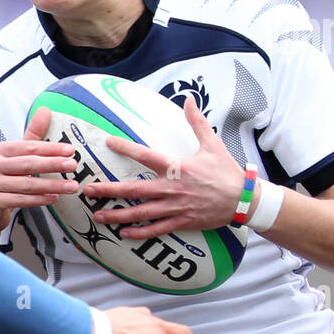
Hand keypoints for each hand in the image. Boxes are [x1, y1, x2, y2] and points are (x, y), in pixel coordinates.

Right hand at [0, 106, 80, 240]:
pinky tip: (54, 197)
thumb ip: (32, 137)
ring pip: (27, 184)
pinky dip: (39, 199)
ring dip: (52, 185)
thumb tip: (45, 110)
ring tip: (71, 186)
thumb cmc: (5, 180)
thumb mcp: (17, 157)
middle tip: (73, 165)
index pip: (28, 147)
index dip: (51, 148)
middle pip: (28, 164)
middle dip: (53, 164)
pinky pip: (21, 200)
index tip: (70, 150)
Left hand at [81, 96, 245, 238]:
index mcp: (177, 167)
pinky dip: (139, 233)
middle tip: (88, 190)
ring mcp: (175, 207)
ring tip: (98, 216)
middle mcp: (171, 188)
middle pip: (134, 190)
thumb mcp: (212, 144)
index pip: (146, 155)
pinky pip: (156, 229)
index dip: (126, 147)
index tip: (108, 142)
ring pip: (140, 212)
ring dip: (117, 215)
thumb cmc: (226, 171)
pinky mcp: (181, 222)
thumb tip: (189, 100)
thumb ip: (197, 122)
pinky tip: (123, 233)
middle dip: (108, 190)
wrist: (244, 199)